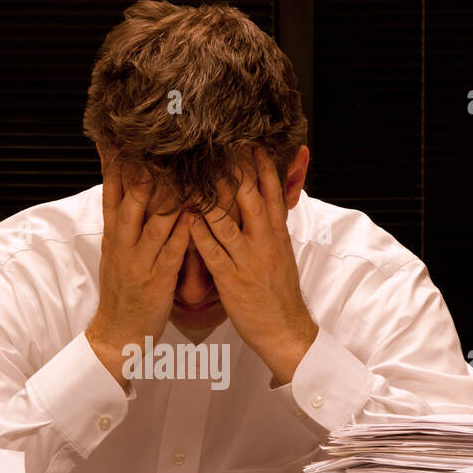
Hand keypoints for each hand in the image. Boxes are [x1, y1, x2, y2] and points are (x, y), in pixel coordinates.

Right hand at [86, 159, 191, 385]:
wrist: (117, 333)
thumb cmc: (122, 291)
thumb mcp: (115, 252)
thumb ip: (122, 221)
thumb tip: (125, 190)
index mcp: (113, 235)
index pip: (111, 192)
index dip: (116, 163)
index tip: (121, 136)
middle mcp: (123, 244)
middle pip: (131, 199)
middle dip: (143, 169)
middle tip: (157, 141)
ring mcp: (139, 261)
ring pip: (154, 221)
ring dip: (169, 193)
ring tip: (184, 167)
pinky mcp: (157, 279)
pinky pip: (172, 250)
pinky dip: (184, 230)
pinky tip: (195, 212)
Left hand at [188, 147, 317, 383]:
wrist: (285, 330)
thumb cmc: (279, 293)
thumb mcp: (282, 254)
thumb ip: (272, 227)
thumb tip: (268, 203)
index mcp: (277, 235)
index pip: (270, 193)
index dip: (261, 166)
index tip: (250, 143)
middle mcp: (264, 242)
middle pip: (249, 197)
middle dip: (234, 169)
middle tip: (218, 144)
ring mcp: (247, 260)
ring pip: (227, 220)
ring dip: (209, 195)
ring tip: (192, 172)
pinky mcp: (231, 280)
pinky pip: (213, 252)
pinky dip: (200, 234)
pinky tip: (187, 217)